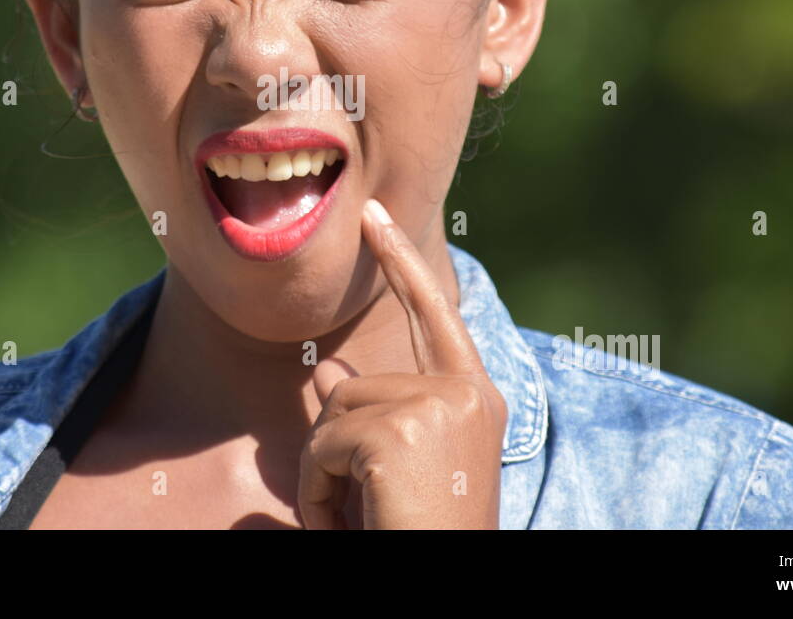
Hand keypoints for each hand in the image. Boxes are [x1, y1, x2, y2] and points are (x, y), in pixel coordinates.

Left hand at [297, 198, 507, 528]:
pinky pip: (322, 445)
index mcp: (474, 398)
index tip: (373, 216)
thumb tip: (326, 374)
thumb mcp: (394, 472)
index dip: (400, 262)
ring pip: (333, 414)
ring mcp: (438, 404)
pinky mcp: (402, 427)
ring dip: (325, 478)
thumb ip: (366, 415)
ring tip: (360, 522)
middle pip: (355, 384)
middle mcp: (466, 391)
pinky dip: (318, 494)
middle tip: (359, 514)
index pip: (433, 312)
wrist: (443, 577)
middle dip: (334, 450)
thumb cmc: (421, 531)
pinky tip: (351, 525)